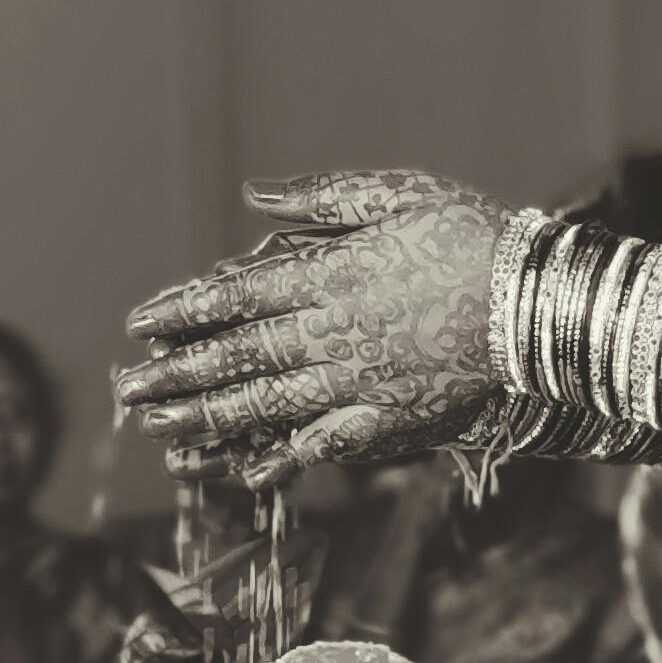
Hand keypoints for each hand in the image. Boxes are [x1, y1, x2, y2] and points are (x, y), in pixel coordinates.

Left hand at [114, 171, 510, 482]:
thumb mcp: (395, 195)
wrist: (534, 303)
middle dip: (175, 373)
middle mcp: (329, 333)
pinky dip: (284, 456)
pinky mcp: (388, 417)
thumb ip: (320, 200)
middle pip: (235, 356)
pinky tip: (247, 467)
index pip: (233, 296)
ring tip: (161, 429)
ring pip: (264, 403)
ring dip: (207, 417)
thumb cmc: (470, 237)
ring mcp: (355, 381)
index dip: (182, 311)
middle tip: (127, 389)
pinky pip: (324, 442)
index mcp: (325, 275)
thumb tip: (255, 195)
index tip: (140, 325)